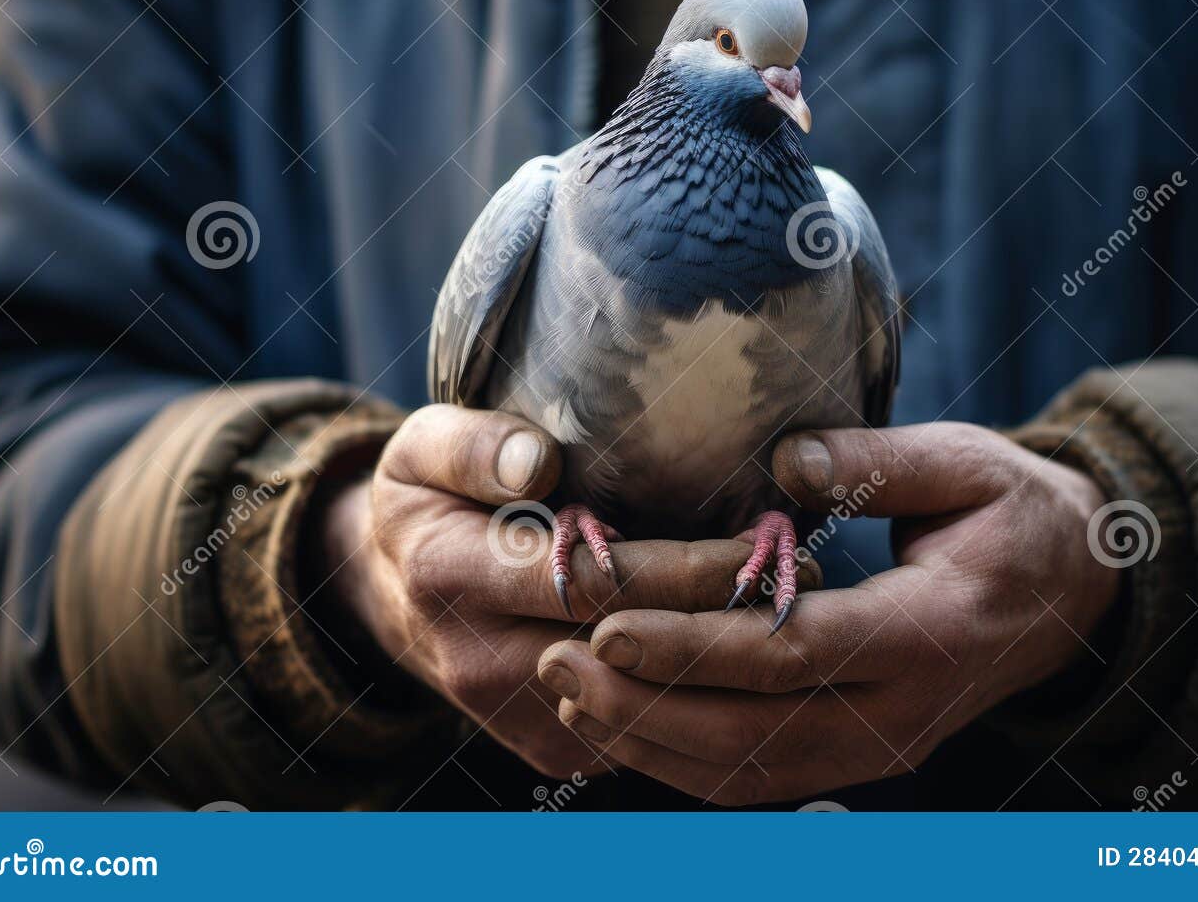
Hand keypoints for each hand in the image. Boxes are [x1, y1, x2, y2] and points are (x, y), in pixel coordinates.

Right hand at [321, 404, 819, 778]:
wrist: (395, 595)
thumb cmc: (429, 502)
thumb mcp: (425, 448)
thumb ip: (476, 446)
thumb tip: (540, 460)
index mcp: (452, 576)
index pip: (591, 580)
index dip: (684, 566)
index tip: (758, 540)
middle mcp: (480, 662)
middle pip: (630, 645)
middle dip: (723, 612)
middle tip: (803, 572)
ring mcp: (515, 718)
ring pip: (644, 701)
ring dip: (721, 661)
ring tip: (789, 608)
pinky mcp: (548, 751)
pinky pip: (641, 734)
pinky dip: (695, 695)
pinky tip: (744, 652)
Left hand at [537, 423, 1118, 803]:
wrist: (1076, 594)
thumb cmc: (1014, 514)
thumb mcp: (969, 463)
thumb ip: (881, 460)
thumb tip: (784, 457)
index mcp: (930, 632)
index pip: (793, 654)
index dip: (696, 648)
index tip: (607, 623)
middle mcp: (902, 712)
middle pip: (754, 731)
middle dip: (643, 704)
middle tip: (552, 661)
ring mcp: (882, 747)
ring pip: (747, 773)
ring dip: (648, 743)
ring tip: (564, 692)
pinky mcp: (861, 756)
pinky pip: (760, 779)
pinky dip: (682, 763)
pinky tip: (619, 726)